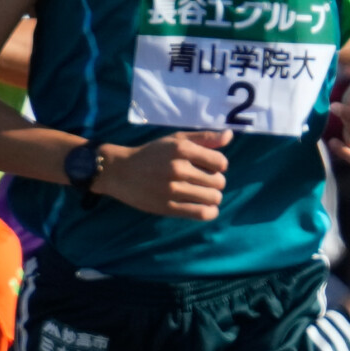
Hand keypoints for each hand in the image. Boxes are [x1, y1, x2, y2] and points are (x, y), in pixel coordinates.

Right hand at [95, 132, 230, 218]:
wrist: (119, 172)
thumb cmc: (150, 154)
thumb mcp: (175, 140)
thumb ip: (203, 138)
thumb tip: (230, 136)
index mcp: (182, 150)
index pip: (220, 162)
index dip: (219, 166)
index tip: (209, 168)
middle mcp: (178, 168)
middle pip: (218, 181)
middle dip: (215, 183)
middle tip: (204, 182)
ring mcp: (172, 189)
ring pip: (212, 198)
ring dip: (213, 198)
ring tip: (204, 195)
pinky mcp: (167, 206)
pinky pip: (200, 213)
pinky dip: (209, 212)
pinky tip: (206, 208)